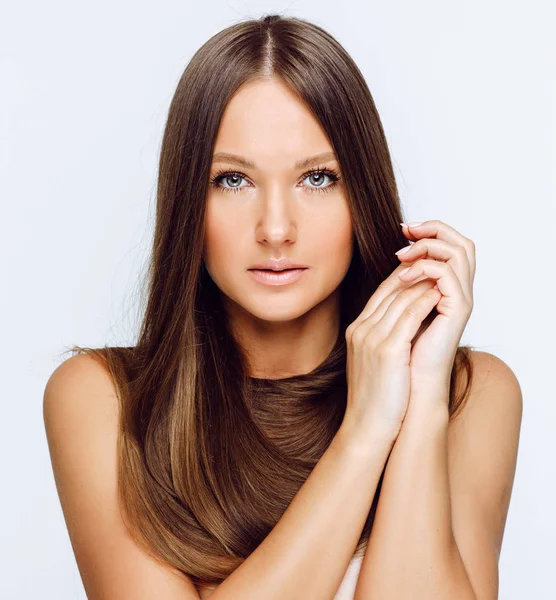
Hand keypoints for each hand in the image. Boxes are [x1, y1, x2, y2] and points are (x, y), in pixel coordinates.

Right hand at [341, 261, 441, 444]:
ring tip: (443, 275)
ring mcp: (371, 338)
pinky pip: (410, 315)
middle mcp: (361, 329)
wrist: (367, 426)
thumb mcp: (374, 360)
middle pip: (390, 290)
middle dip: (415, 274)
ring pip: (401, 298)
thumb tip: (406, 321)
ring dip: (423, 283)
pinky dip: (425, 300)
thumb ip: (385, 336)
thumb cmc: (376, 398)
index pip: (381, 293)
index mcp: (357, 330)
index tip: (423, 272)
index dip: (403, 278)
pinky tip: (440, 294)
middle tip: (437, 265)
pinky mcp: (387, 349)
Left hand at [395, 220, 474, 403]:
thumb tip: (397, 259)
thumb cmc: (400, 355)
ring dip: (428, 246)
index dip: (426, 233)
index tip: (402, 229)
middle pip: (460, 243)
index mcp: (445, 290)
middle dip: (433, 230)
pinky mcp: (459, 310)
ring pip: (457, 253)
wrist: (409, 387)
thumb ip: (402, 287)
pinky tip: (404, 275)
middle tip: (406, 229)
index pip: (446, 248)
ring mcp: (460, 300)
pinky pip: (448, 275)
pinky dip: (426, 267)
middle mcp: (457, 292)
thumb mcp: (396, 311)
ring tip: (402, 255)